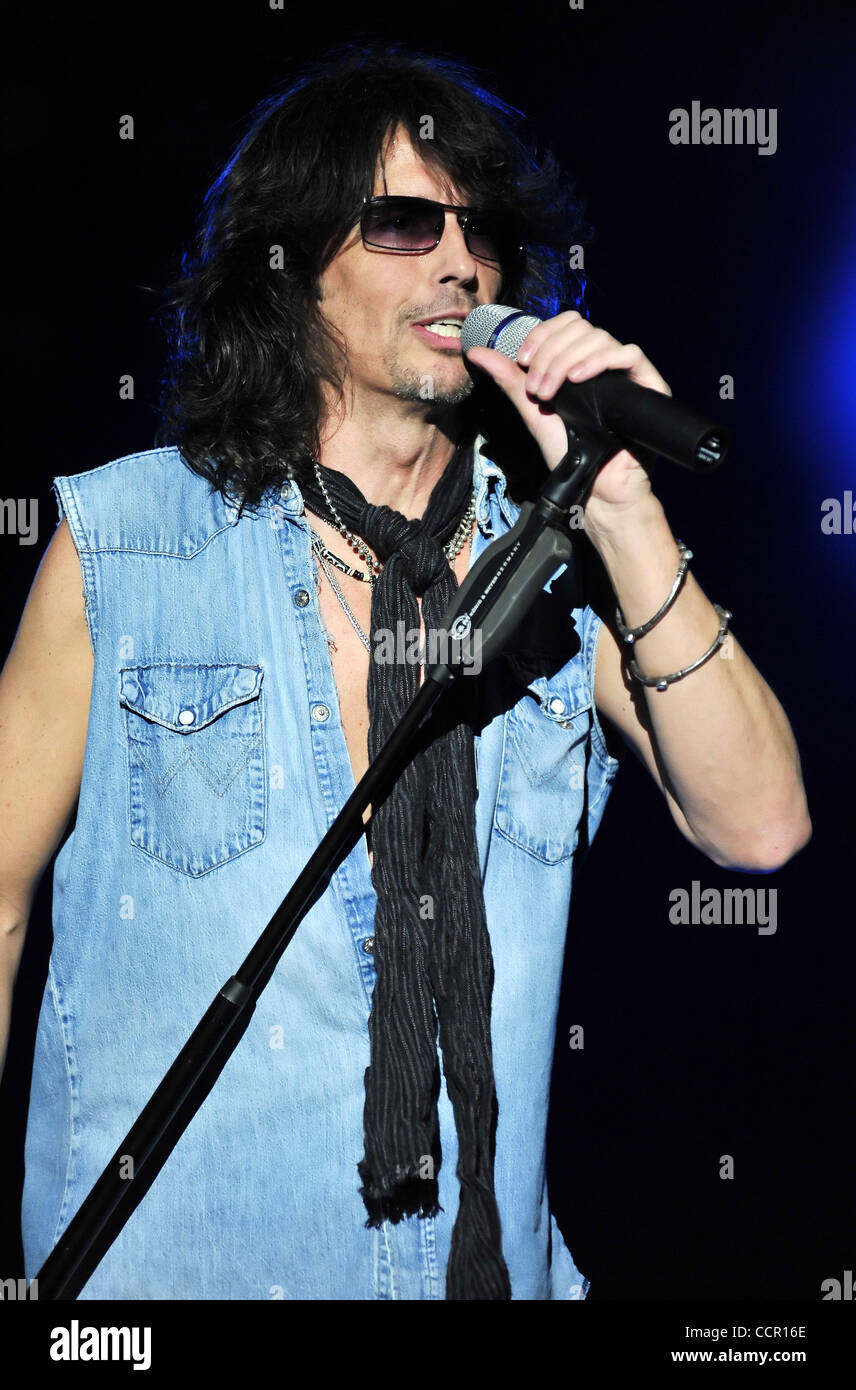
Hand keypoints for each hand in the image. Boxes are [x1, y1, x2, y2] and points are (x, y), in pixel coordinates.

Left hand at [464, 310, 671, 531]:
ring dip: (566, 359)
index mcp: (580, 363)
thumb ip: (510, 382)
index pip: (565, 324)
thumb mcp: (534, 413)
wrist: (597, 489)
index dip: (542, 334)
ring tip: (552, 392)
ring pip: (599, 337)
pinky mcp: (649, 382)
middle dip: (550, 352)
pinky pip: (629, 354)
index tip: (522, 360)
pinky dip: (599, 361)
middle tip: (537, 387)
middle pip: (580, 326)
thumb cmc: (570, 456)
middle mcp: (604, 362)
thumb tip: (478, 352)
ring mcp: (626, 372)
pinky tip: (578, 380)